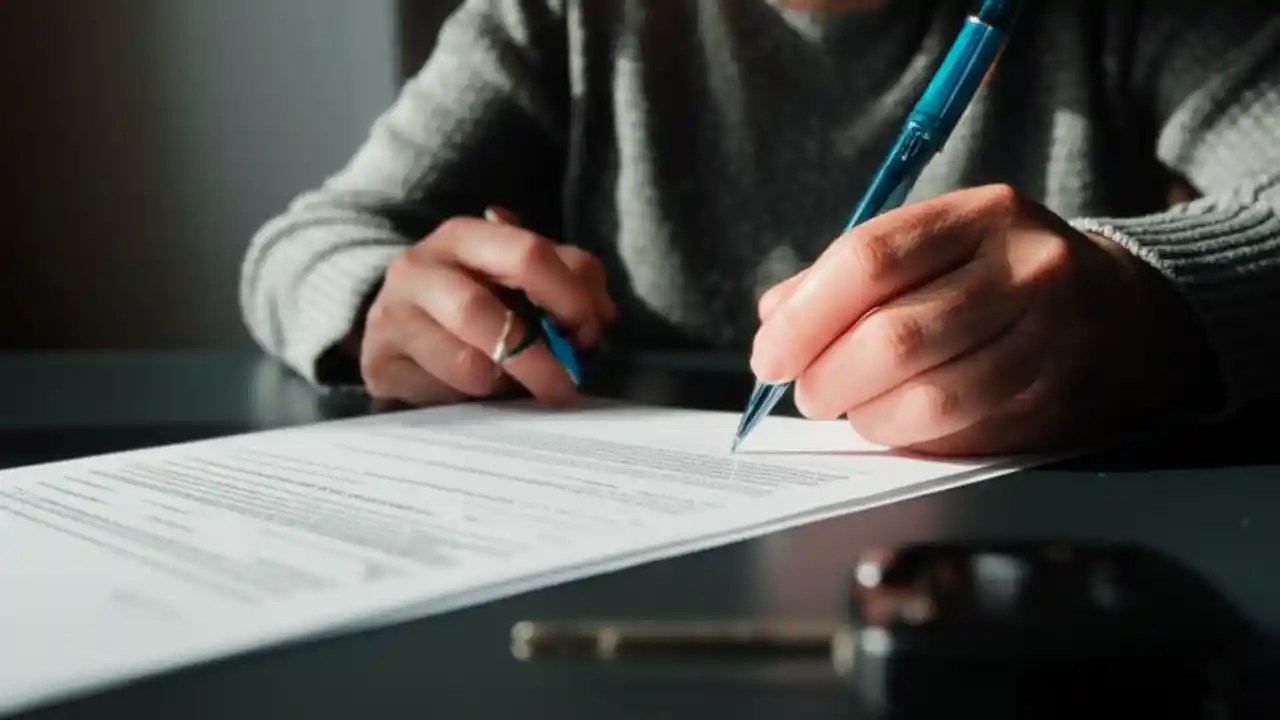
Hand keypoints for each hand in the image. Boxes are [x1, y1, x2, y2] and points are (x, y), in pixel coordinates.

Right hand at [360, 207, 616, 405]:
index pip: (528, 254)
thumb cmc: (474, 296)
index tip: (590, 330)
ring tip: (513, 385)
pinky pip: (441, 395)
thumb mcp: (519, 277)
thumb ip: (569, 280)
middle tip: (565, 386)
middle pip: (484, 314)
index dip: (570, 296)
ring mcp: (391, 315)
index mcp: (465, 236)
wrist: (396, 321)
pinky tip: (473, 392)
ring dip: (503, 385)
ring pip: (466, 365)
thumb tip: (602, 315)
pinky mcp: (377, 363)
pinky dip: (470, 400)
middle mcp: (419, 267)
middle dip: (538, 358)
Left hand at [751, 184, 1213, 455]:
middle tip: (804, 392)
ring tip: (846, 407)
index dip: (805, 317)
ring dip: (864, 413)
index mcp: (979, 214)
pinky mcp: (1055, 393)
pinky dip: (904, 432)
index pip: (870, 259)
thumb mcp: (934, 247)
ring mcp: (1049, 333)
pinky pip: (961, 427)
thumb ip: (847, 275)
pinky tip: (888, 422)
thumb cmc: (996, 276)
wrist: (1122, 311)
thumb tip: (775, 318)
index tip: (768, 355)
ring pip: (930, 393)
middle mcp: (1023, 266)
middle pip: (894, 333)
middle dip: (827, 375)